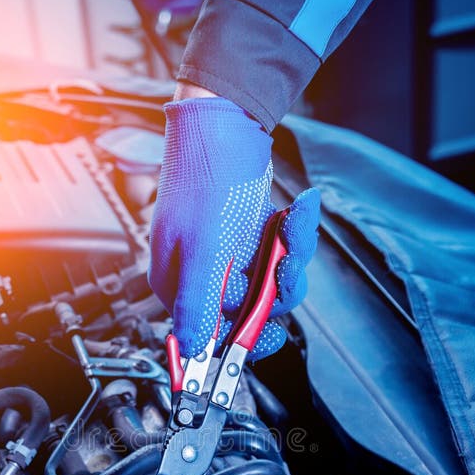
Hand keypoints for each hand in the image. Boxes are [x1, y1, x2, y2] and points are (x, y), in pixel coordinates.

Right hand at [148, 96, 319, 360]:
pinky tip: (295, 210)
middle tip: (283, 263)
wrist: (226, 122)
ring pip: (270, 282)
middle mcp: (201, 276)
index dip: (242, 339)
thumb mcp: (204, 250)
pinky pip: (279, 255)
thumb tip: (189, 352)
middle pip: (248, 311)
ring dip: (291, 255)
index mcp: (179, 285)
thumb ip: (198, 305)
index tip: (270, 334)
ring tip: (292, 224)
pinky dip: (293, 234)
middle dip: (276, 287)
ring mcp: (227, 257)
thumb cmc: (206, 180)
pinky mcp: (248, 239)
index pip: (210, 335)